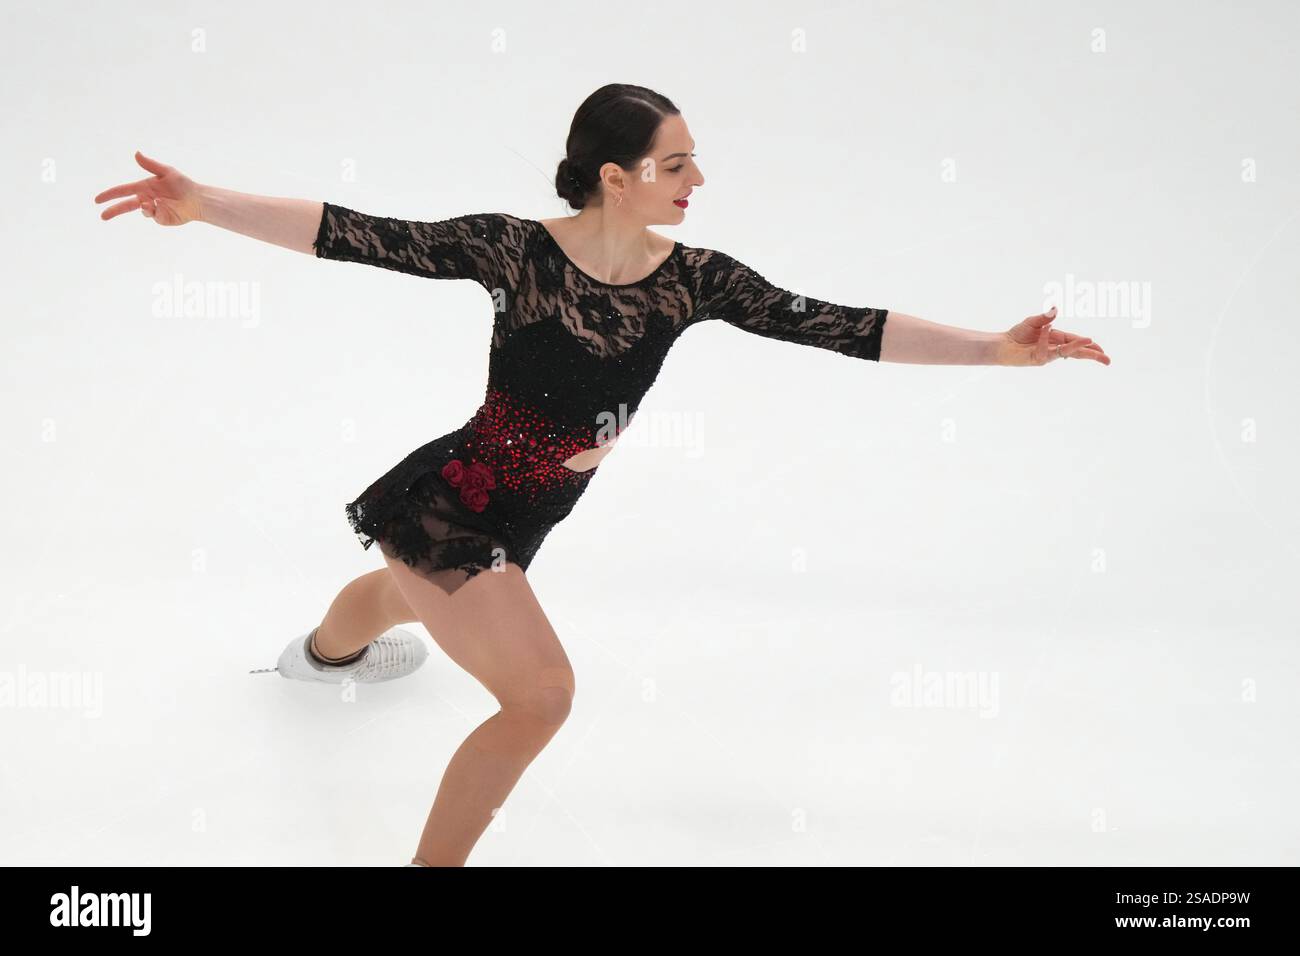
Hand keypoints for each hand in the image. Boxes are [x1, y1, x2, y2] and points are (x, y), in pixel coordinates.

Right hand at [94, 151, 203, 225]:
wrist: (198, 199)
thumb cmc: (183, 184)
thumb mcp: (166, 171)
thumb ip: (150, 164)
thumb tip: (136, 153)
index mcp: (144, 187)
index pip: (123, 191)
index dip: (110, 195)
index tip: (97, 199)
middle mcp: (146, 199)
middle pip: (126, 206)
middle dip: (114, 210)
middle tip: (102, 216)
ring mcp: (153, 210)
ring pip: (142, 210)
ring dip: (145, 206)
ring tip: (156, 201)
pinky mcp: (161, 218)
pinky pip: (154, 215)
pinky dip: (156, 210)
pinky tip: (164, 205)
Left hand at [994, 306, 1110, 365]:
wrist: (1002, 344)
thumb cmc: (1018, 334)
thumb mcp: (1033, 322)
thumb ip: (1044, 317)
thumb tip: (1054, 309)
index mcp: (1057, 339)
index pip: (1076, 342)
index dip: (1089, 346)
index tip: (1101, 349)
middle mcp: (1054, 348)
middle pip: (1077, 352)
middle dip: (1092, 355)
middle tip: (1107, 360)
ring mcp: (1047, 355)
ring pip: (1065, 353)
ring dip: (1078, 347)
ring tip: (1091, 343)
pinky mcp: (1037, 359)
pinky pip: (1045, 350)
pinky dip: (1045, 339)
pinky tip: (1044, 330)